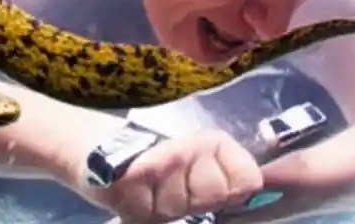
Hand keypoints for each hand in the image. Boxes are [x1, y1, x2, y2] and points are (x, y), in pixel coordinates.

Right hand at [74, 131, 265, 223]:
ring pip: (178, 208)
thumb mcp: (194, 163)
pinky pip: (148, 214)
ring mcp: (161, 162)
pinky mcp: (131, 180)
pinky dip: (139, 209)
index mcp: (212, 141)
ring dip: (162, 205)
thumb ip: (227, 180)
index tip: (208, 183)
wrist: (96, 148)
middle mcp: (190, 146)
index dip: (231, 190)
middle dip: (192, 199)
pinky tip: (134, 193)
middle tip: (171, 186)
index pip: (248, 181)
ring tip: (150, 188)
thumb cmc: (152, 161)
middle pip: (213, 196)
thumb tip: (258, 192)